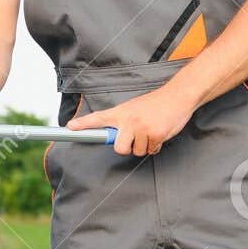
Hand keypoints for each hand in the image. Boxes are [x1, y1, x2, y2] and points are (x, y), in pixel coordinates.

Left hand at [69, 87, 196, 156]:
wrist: (177, 96)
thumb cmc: (156, 104)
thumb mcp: (134, 108)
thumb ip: (123, 121)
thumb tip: (114, 138)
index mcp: (121, 112)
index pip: (98, 118)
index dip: (83, 124)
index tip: (70, 127)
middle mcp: (128, 120)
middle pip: (119, 148)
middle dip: (128, 148)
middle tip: (136, 138)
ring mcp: (141, 127)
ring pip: (137, 152)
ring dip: (145, 146)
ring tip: (151, 131)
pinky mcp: (155, 134)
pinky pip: (151, 150)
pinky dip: (156, 146)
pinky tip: (159, 133)